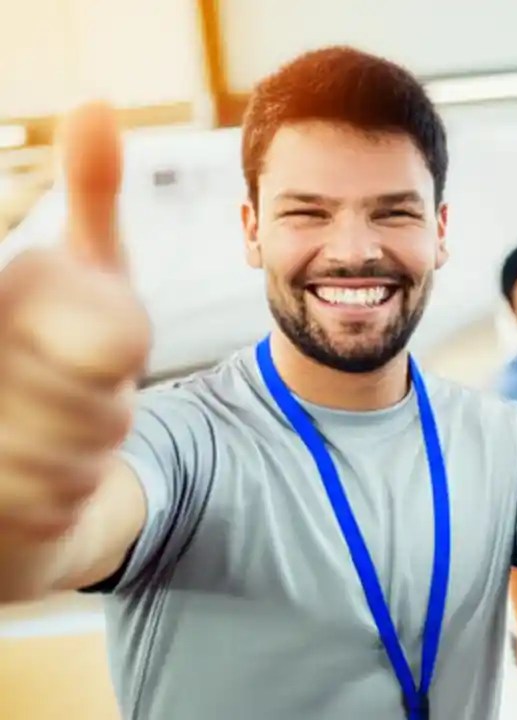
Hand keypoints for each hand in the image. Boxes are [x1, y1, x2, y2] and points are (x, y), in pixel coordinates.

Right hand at [0, 103, 148, 543]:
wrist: (6, 467)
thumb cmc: (56, 352)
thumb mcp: (85, 269)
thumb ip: (91, 196)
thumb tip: (98, 105)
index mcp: (10, 293)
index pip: (116, 339)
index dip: (116, 348)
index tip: (102, 350)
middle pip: (102, 406)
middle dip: (103, 412)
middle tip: (77, 401)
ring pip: (75, 464)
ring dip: (82, 459)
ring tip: (49, 437)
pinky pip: (45, 515)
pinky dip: (58, 507)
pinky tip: (33, 486)